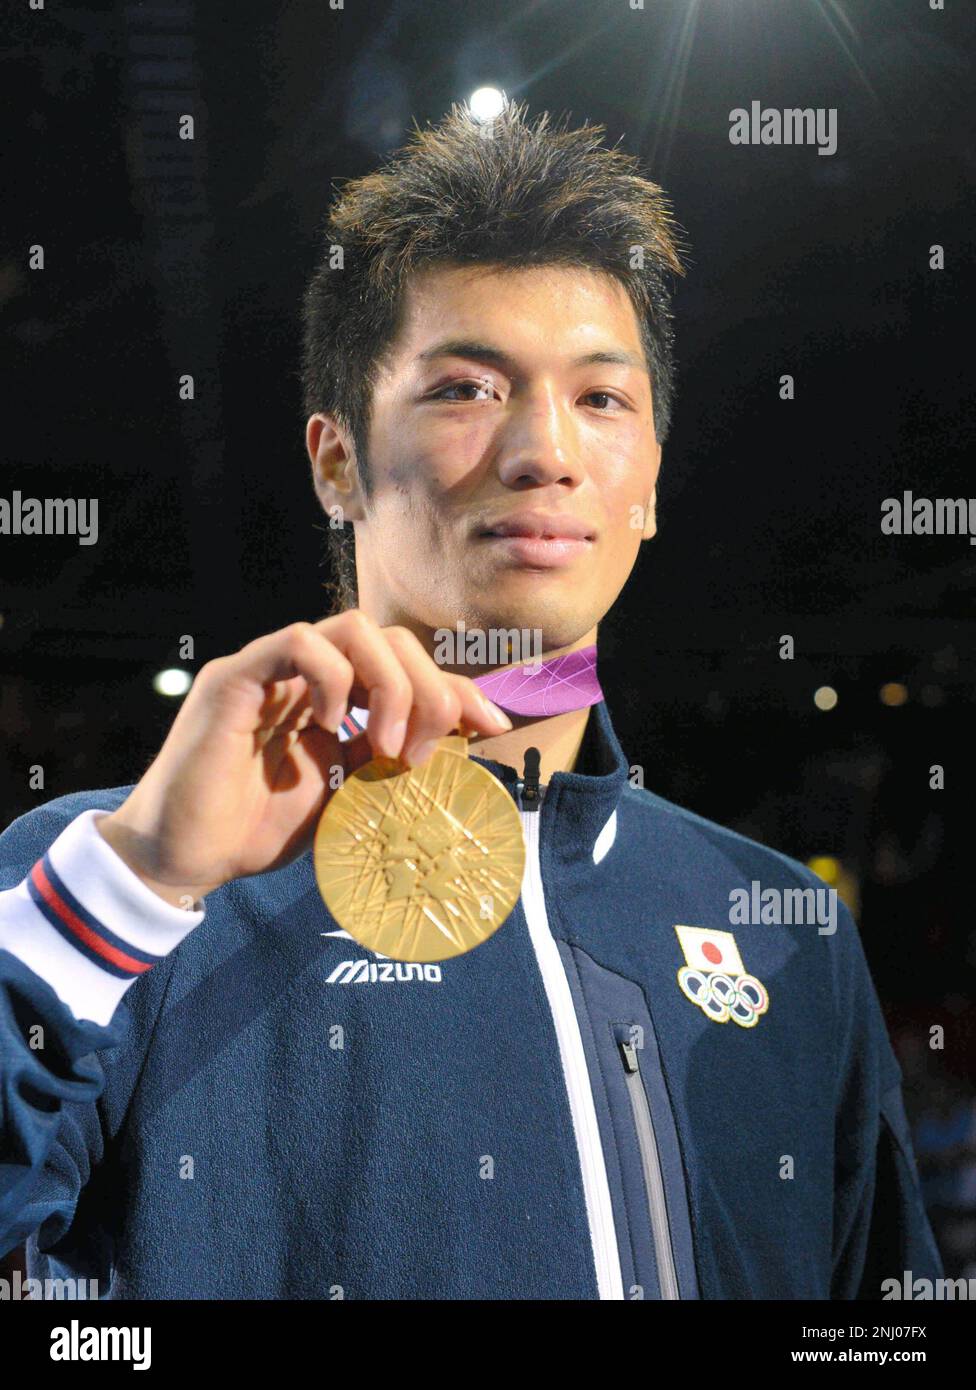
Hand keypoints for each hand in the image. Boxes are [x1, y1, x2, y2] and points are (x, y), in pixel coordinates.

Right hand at [96, 612, 511, 906]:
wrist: (187, 859)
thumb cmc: (258, 828)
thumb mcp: (347, 795)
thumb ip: (390, 763)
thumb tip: (459, 746)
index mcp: (332, 696)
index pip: (406, 665)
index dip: (455, 688)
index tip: (491, 726)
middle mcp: (303, 672)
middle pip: (388, 637)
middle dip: (429, 687)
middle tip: (424, 750)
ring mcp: (268, 669)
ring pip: (351, 628)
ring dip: (391, 684)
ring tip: (387, 745)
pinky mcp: (235, 678)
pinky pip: (297, 641)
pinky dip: (333, 678)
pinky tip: (333, 726)